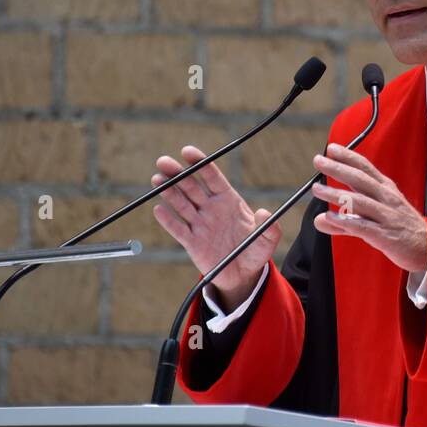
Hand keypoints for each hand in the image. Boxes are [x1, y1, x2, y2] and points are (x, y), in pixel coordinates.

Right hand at [150, 145, 282, 311]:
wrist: (244, 274)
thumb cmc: (255, 249)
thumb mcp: (268, 239)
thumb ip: (269, 226)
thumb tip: (265, 212)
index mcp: (228, 200)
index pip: (212, 177)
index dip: (201, 164)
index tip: (187, 152)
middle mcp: (211, 208)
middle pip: (191, 187)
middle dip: (178, 174)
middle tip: (163, 162)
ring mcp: (200, 224)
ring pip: (181, 204)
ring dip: (169, 192)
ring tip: (157, 179)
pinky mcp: (192, 242)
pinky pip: (178, 229)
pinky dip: (168, 220)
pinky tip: (159, 210)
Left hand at [310, 143, 426, 272]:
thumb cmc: (401, 229)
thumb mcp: (376, 218)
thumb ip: (345, 220)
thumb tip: (319, 220)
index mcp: (386, 190)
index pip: (366, 168)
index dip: (349, 156)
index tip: (332, 148)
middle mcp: (387, 199)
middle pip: (360, 179)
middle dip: (338, 168)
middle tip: (318, 160)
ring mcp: (386, 216)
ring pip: (359, 201)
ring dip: (337, 194)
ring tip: (317, 189)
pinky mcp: (385, 235)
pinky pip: (362, 226)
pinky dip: (345, 221)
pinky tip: (329, 217)